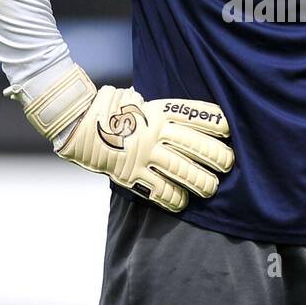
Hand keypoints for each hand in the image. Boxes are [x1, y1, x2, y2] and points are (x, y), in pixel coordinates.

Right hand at [13, 64, 233, 210]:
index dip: (215, 124)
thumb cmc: (110, 112)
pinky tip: (183, 202)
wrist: (77, 123)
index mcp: (159, 112)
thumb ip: (159, 111)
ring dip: (201, 182)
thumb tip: (179, 117)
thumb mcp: (138, 102)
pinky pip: (159, 190)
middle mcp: (155, 133)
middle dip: (217, 157)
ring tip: (210, 188)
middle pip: (197, 146)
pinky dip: (174, 199)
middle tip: (227, 164)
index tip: (228, 131)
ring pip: (183, 171)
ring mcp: (144, 155)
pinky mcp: (132, 175)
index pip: (196, 115)